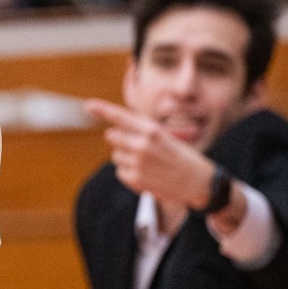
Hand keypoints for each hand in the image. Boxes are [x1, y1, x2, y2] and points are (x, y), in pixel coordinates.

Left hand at [84, 99, 216, 210]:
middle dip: (120, 139)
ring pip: (115, 155)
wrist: (198, 183)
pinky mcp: (135, 180)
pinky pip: (120, 171)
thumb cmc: (182, 157)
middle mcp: (142, 145)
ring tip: (147, 162)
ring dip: (126, 157)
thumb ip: (142, 132)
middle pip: (112, 136)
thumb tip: (114, 132)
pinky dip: (129, 172)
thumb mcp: (166, 137)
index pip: (121, 117)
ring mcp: (137, 163)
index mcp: (152, 130)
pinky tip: (146, 174)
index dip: (103, 110)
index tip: (88, 105)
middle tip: (138, 146)